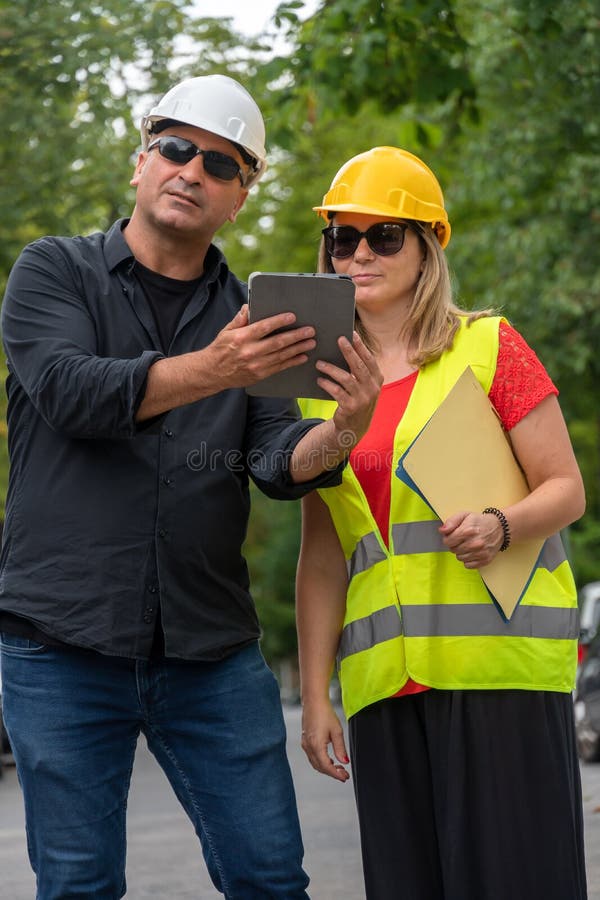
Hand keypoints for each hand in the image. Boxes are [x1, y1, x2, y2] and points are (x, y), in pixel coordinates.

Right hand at [206, 305, 316, 388]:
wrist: (212, 373)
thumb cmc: (220, 349)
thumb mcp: (226, 331)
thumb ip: (240, 319)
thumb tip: (249, 307)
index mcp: (241, 338)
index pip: (264, 327)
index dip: (279, 321)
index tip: (292, 317)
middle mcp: (250, 352)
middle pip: (277, 342)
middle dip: (296, 336)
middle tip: (309, 331)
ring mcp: (256, 365)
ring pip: (281, 355)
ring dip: (298, 349)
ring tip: (310, 342)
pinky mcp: (259, 375)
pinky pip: (279, 367)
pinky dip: (292, 362)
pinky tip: (302, 357)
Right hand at [301, 699, 349, 782]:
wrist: (314, 701)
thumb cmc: (325, 712)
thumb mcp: (336, 731)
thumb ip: (340, 748)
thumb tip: (345, 762)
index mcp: (316, 745)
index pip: (326, 766)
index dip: (336, 774)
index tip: (344, 777)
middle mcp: (308, 746)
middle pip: (320, 767)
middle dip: (332, 773)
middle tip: (344, 774)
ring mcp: (305, 744)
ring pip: (315, 763)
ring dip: (326, 768)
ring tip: (339, 768)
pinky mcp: (305, 740)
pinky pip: (312, 756)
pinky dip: (321, 761)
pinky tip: (329, 759)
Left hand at [316, 332, 382, 446]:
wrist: (354, 426)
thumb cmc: (357, 399)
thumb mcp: (363, 385)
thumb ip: (358, 370)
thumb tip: (344, 347)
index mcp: (377, 379)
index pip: (369, 359)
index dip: (360, 346)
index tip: (351, 333)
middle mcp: (372, 388)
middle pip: (359, 366)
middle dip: (349, 351)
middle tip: (338, 340)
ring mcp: (363, 399)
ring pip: (346, 378)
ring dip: (331, 369)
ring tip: (319, 363)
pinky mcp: (351, 408)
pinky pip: (337, 392)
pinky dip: (327, 384)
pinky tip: (319, 380)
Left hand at [439, 510, 504, 567]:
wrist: (500, 528)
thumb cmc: (480, 521)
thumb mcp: (464, 515)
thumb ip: (451, 522)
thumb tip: (442, 531)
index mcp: (468, 530)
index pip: (448, 542)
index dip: (448, 539)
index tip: (452, 536)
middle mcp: (475, 543)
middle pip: (453, 550)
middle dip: (455, 545)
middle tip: (462, 540)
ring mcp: (481, 552)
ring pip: (460, 558)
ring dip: (461, 552)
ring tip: (468, 545)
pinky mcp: (485, 560)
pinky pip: (468, 565)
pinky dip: (468, 560)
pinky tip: (473, 552)